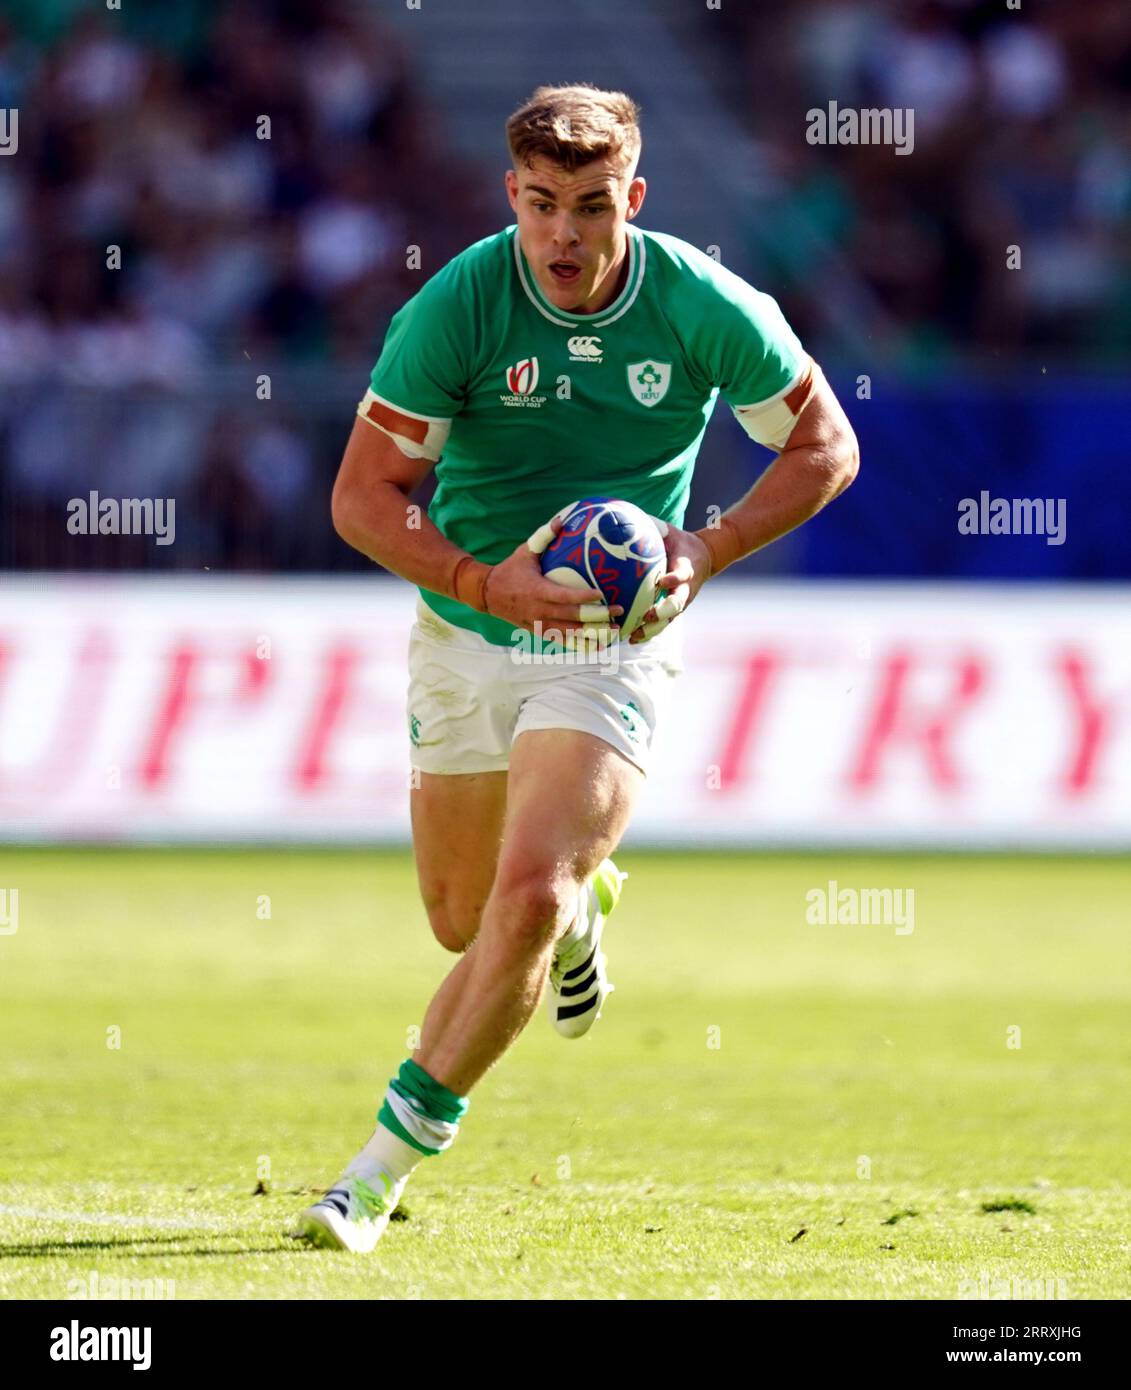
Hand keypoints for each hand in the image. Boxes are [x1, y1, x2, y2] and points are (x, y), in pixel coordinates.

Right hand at [484, 505, 623, 636]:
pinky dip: (580, 645)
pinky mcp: (538, 633)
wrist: (487, 594)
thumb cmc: (510, 570)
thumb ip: (543, 537)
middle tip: (618, 613)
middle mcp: (540, 611)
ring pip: (570, 634)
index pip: (565, 597)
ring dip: (593, 634)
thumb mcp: (524, 552)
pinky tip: (598, 646)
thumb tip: (562, 520)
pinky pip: (562, 641)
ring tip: (614, 633)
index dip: (583, 597)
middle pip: (573, 618)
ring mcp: (539, 624)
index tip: (602, 594)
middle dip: (597, 617)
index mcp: (538, 591)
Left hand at [628, 518, 710, 644]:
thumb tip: (622, 514)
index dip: (674, 578)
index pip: (682, 574)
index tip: (661, 580)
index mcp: (687, 568)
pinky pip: (662, 624)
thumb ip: (651, 526)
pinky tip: (627, 638)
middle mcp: (686, 589)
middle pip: (678, 605)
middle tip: (646, 616)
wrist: (705, 557)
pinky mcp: (676, 610)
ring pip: (669, 620)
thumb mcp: (669, 530)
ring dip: (652, 629)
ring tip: (632, 637)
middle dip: (663, 612)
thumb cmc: (681, 541)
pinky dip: (647, 632)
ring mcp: (682, 602)